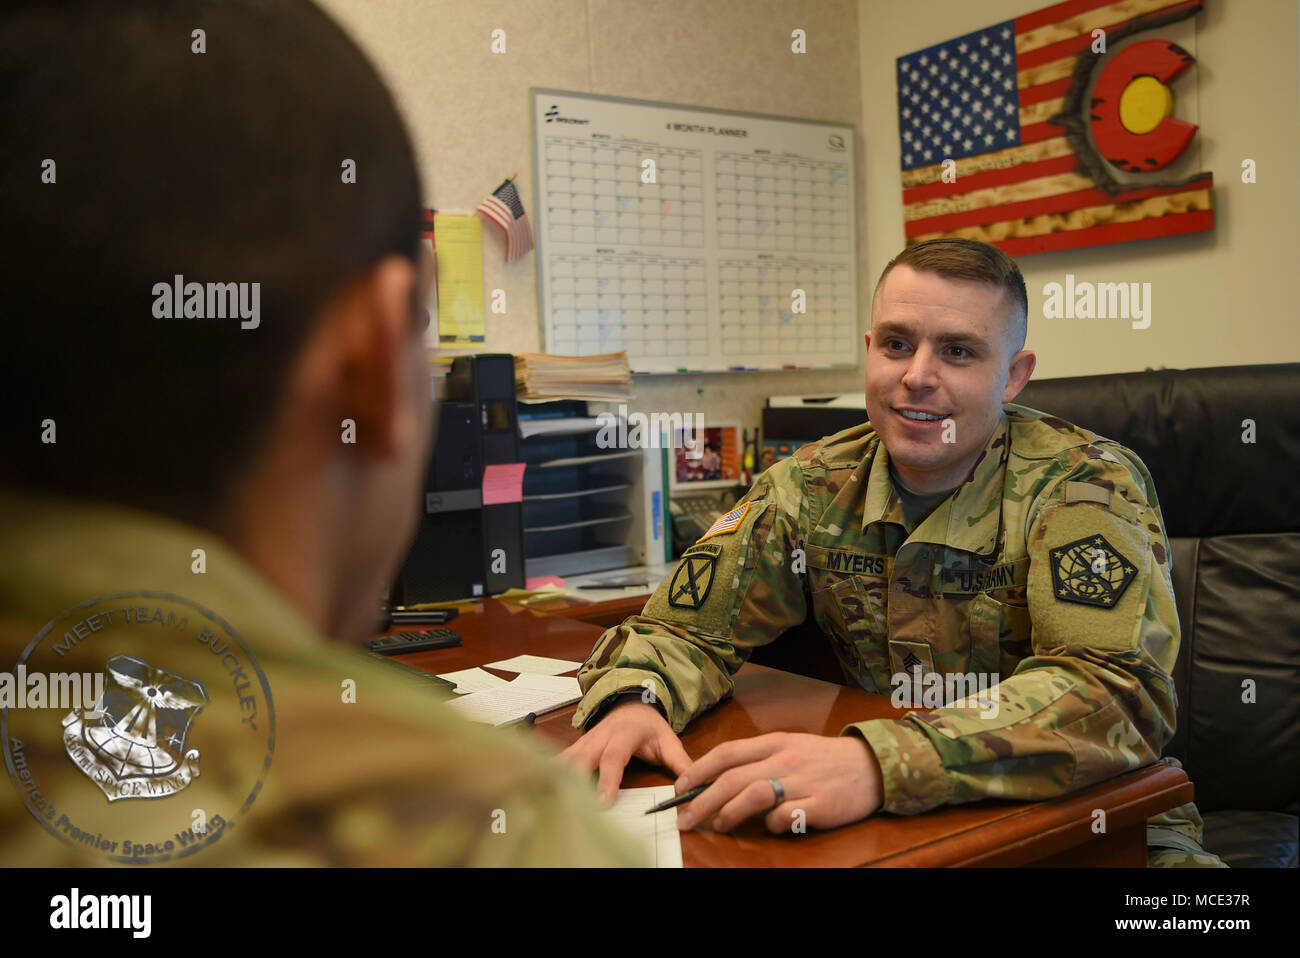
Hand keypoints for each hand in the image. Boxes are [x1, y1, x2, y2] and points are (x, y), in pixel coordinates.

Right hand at [558, 701, 691, 806]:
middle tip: (570, 805)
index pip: (613, 758)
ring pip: (565, 758)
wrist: (631, 701)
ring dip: (557, 778)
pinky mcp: (575, 747)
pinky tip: (540, 789)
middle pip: (582, 758)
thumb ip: (680, 762)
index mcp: (624, 733)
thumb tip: (694, 786)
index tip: (602, 803)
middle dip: (573, 781)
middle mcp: (600, 736)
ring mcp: (584, 740)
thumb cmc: (649, 726)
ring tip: (548, 798)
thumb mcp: (668, 740)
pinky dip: (549, 774)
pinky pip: (558, 760)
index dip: (607, 780)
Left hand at [673, 732, 883, 833]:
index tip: (679, 787)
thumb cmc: (822, 759)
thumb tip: (715, 779)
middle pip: (734, 778)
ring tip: (718, 825)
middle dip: (703, 799)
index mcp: (774, 742)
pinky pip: (787, 816)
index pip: (727, 752)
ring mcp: (803, 782)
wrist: (871, 765)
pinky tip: (769, 827)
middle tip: (685, 818)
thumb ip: (756, 760)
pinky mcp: (821, 805)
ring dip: (730, 812)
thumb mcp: (788, 747)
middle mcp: (785, 759)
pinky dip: (772, 824)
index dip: (698, 770)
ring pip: (756, 794)